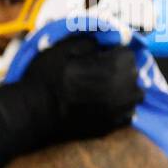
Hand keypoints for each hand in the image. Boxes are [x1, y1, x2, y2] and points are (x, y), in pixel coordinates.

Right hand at [22, 36, 142, 142]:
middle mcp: (125, 88)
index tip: (96, 57)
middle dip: (119, 70)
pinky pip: (126, 113)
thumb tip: (104, 43)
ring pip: (134, 94)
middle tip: (95, 73)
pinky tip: (100, 105)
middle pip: (133, 73)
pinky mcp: (112, 127)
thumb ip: (91, 41)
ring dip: (122, 89)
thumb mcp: (64, 47)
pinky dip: (118, 107)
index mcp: (116, 66)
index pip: (128, 52)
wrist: (34, 113)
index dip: (112, 53)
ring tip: (100, 90)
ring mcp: (120, 110)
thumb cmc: (47, 77)